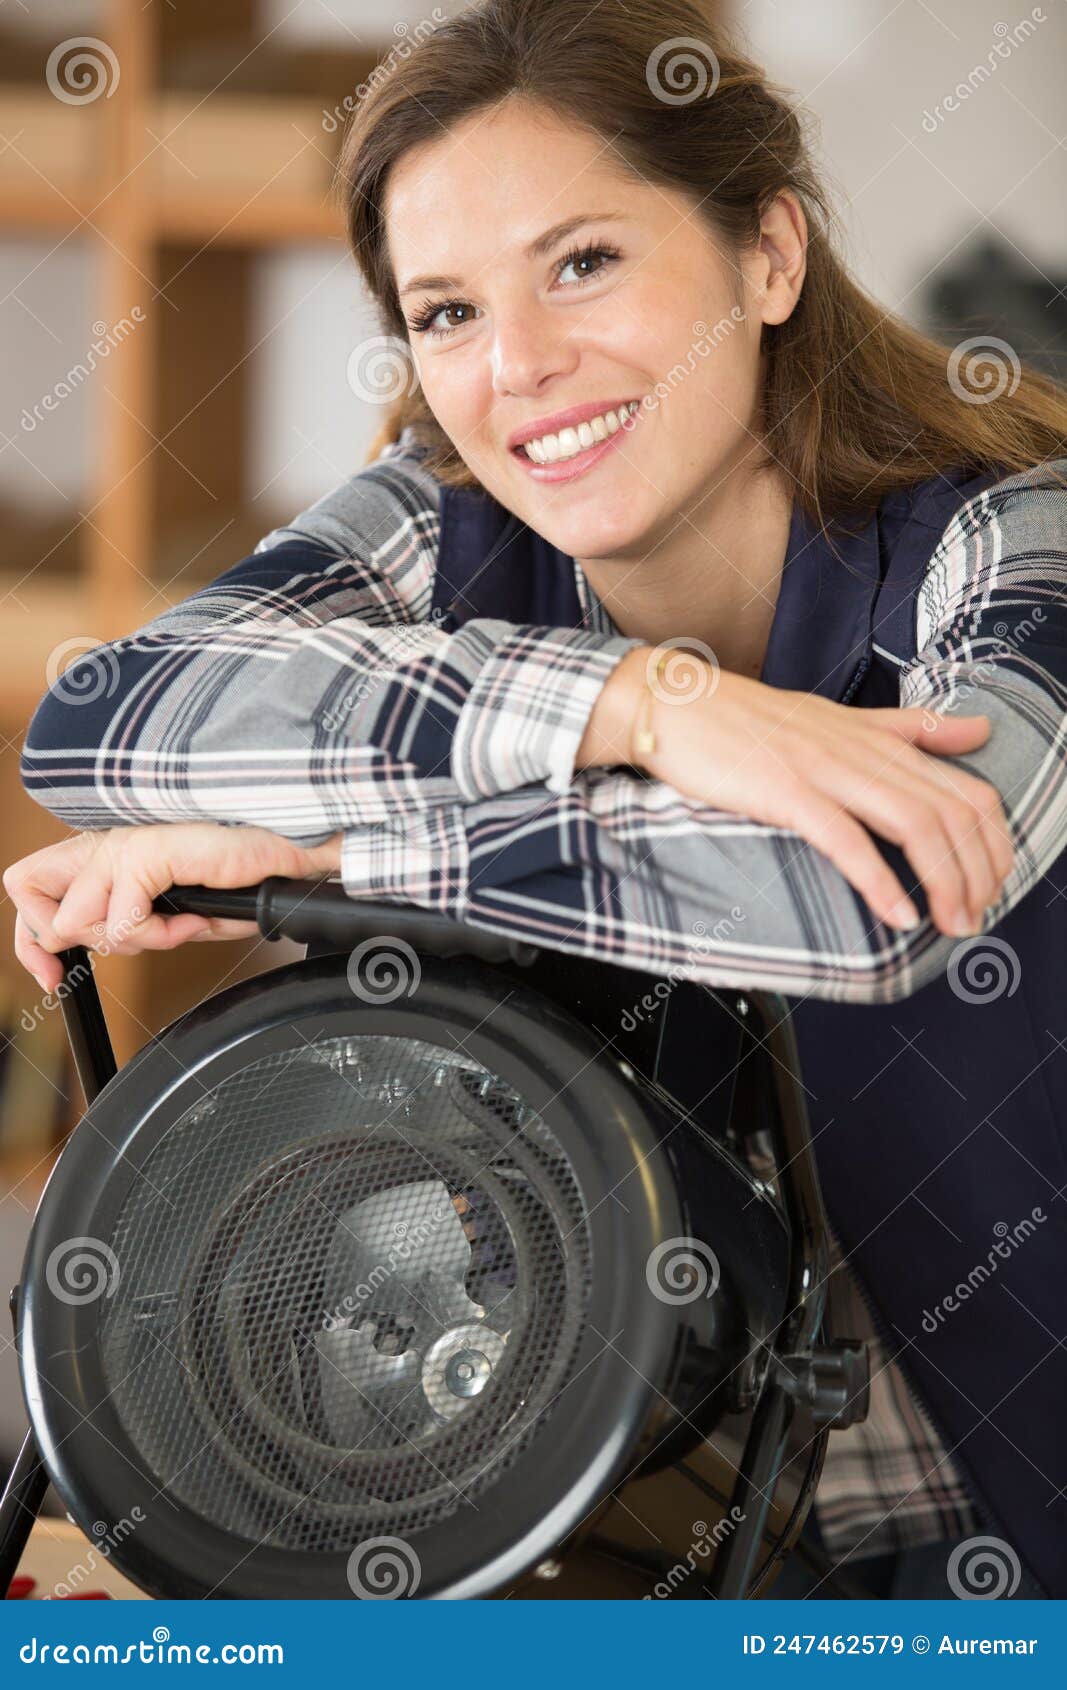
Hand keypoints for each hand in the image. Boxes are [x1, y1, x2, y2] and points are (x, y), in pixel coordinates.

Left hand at [3, 822, 343, 994]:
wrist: (280, 856)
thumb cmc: (235, 877)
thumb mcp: (169, 914)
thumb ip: (127, 926)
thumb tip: (96, 949)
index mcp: (103, 854)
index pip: (28, 886)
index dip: (30, 939)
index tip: (53, 975)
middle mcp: (104, 846)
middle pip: (27, 892)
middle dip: (62, 939)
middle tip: (110, 948)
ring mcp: (120, 848)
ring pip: (76, 922)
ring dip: (130, 942)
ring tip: (174, 929)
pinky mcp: (143, 856)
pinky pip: (125, 925)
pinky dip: (161, 938)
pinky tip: (192, 923)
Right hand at [578, 646, 1013, 937]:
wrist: (676, 706)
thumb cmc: (750, 720)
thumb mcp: (840, 719)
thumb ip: (910, 730)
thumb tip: (980, 730)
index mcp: (881, 739)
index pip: (968, 790)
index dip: (993, 846)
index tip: (990, 889)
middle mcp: (864, 751)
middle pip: (953, 814)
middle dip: (977, 875)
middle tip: (973, 922)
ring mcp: (827, 770)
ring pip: (914, 824)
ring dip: (943, 883)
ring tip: (949, 925)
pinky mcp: (787, 791)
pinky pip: (847, 839)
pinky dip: (880, 882)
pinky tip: (897, 915)